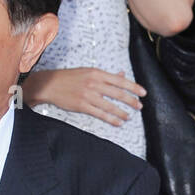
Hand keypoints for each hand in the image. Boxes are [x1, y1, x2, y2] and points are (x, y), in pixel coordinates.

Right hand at [22, 67, 144, 126]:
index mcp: (97, 73)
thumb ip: (106, 76)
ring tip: (129, 116)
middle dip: (131, 100)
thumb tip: (122, 75)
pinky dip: (110, 119)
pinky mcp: (82, 106)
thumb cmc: (70, 77)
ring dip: (122, 112)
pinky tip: (118, 122)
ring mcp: (88, 95)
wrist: (50, 84)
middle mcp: (94, 83)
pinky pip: (100, 114)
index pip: (120, 80)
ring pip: (110, 105)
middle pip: (117, 93)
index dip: (133, 87)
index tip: (143, 93)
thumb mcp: (89, 72)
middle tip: (139, 106)